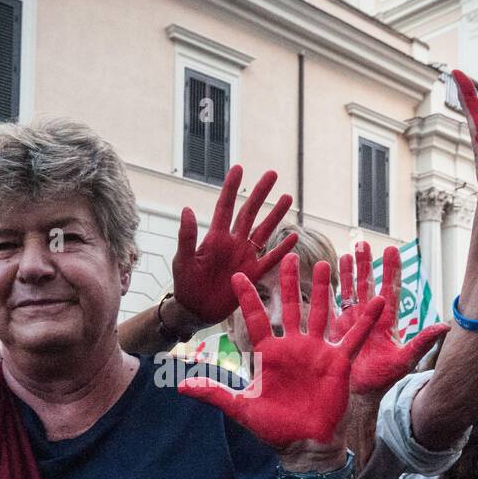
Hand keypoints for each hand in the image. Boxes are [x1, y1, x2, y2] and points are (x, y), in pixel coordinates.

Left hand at [172, 165, 297, 324]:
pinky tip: (295, 237)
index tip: (239, 168)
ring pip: (263, 231)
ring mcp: (244, 257)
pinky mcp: (253, 274)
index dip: (232, 188)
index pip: (225, 206)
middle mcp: (233, 242)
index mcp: (215, 237)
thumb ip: (186, 236)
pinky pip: (271, 259)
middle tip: (272, 173)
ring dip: (275, 215)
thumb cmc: (185, 285)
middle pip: (249, 213)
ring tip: (287, 197)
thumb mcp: (183, 260)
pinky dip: (283, 249)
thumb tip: (187, 209)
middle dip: (260, 193)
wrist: (195, 310)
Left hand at [178, 254, 384, 447]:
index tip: (237, 275)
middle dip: (288, 283)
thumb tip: (180, 387)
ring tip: (323, 265)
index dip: (247, 298)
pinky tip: (376, 300)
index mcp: (268, 354)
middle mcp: (292, 347)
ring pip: (319, 313)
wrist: (303, 445)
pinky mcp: (338, 361)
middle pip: (289, 307)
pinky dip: (365, 320)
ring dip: (322, 290)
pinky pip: (353, 337)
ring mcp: (316, 351)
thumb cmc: (273, 427)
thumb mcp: (241, 408)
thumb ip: (214, 393)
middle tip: (287, 257)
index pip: (255, 319)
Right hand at [330, 242, 448, 396]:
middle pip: (367, 283)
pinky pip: (331, 306)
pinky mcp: (335, 329)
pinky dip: (328, 290)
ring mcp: (350, 321)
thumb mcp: (405, 360)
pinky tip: (325, 274)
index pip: (390, 289)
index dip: (391, 269)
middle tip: (364, 241)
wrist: (359, 395)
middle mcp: (368, 316)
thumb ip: (423, 341)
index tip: (392, 248)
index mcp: (386, 320)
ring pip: (348, 290)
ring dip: (347, 272)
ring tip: (346, 252)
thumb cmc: (383, 380)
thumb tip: (447, 326)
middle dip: (366, 263)